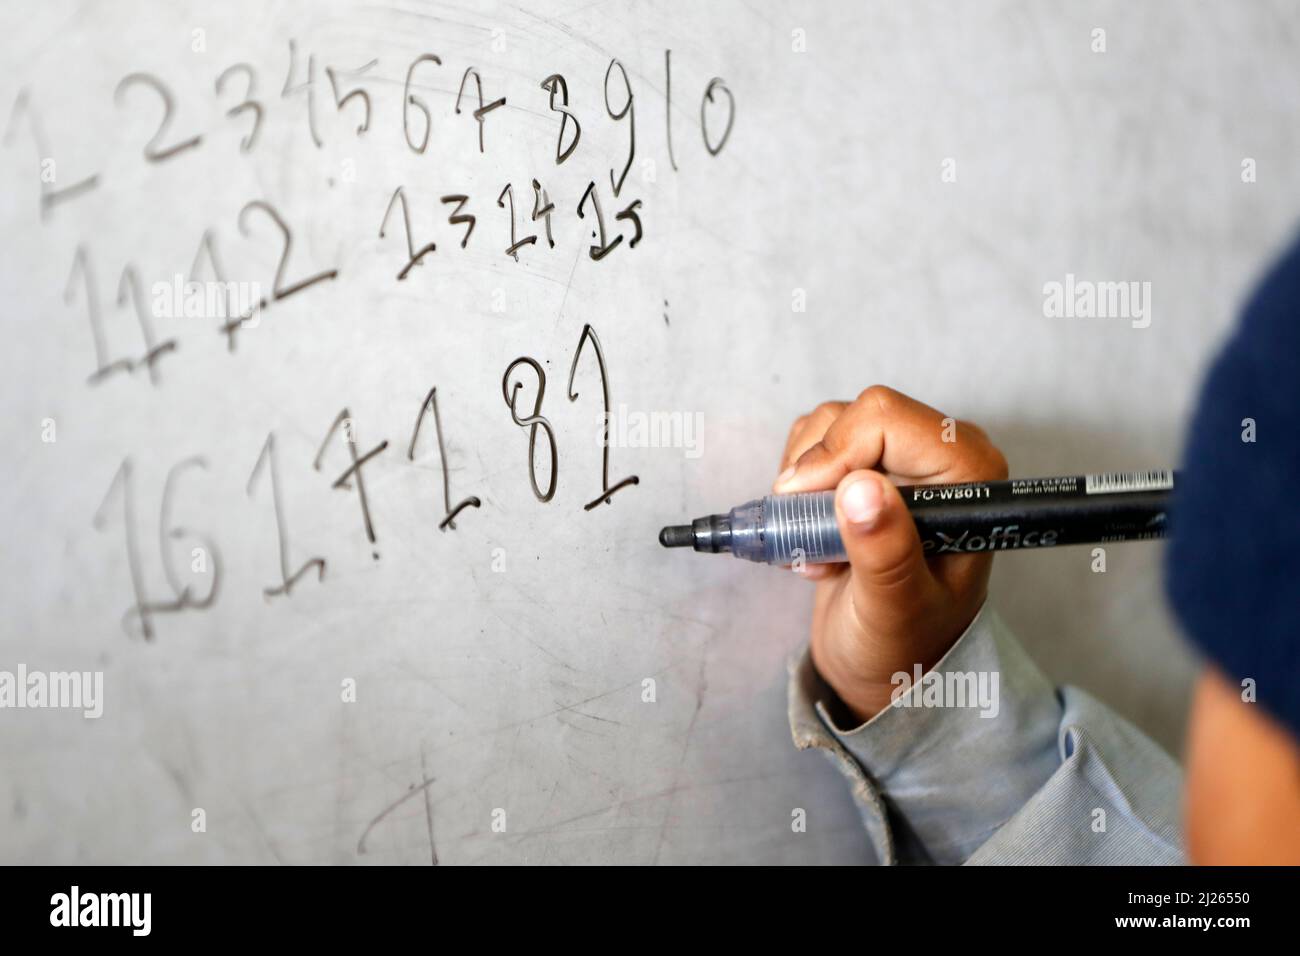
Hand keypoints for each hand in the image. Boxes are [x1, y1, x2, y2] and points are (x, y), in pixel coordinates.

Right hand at [775, 386, 1007, 721]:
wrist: (886, 665)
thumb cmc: (904, 645)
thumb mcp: (894, 610)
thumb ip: (885, 553)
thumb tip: (862, 489)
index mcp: (969, 476)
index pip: (887, 419)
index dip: (836, 455)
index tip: (808, 506)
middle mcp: (941, 456)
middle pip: (854, 416)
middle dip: (816, 474)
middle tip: (812, 536)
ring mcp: (903, 458)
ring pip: (827, 425)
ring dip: (802, 486)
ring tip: (817, 545)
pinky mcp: (868, 466)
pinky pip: (813, 444)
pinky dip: (797, 489)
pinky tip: (814, 537)